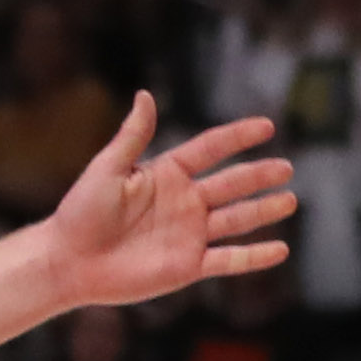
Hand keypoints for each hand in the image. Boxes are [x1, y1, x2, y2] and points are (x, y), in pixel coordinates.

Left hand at [42, 96, 295, 306]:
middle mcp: (182, 203)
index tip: (267, 125)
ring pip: (237, 220)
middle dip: (258, 175)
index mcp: (164, 175)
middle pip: (230, 184)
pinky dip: (256, 256)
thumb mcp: (107, 168)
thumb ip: (132, 135)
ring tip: (290, 200)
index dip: (237, 137)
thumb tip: (145, 95)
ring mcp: (189, 234)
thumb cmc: (81, 212)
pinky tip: (282, 250)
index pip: (209, 150)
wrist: (69, 261)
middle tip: (286, 167)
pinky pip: (230, 260)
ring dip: (264, 210)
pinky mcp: (190, 265)